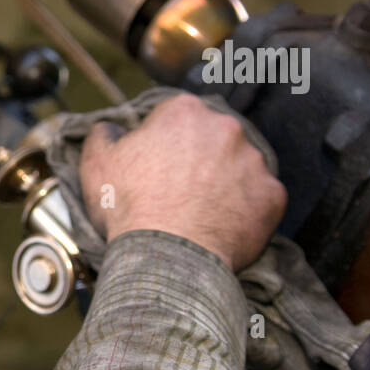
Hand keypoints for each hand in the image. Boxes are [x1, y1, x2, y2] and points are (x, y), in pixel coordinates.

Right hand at [78, 93, 286, 271]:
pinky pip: (259, 197)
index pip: (173, 116)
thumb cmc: (130, 207)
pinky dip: (244, 208)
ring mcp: (253, 161)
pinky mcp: (272, 195)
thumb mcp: (97, 163)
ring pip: (238, 165)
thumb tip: (110, 128)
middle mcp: (225, 128)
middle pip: (210, 137)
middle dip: (197, 157)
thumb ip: (103, 134)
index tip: (152, 165)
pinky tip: (220, 224)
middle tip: (175, 190)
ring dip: (223, 181)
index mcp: (183, 113)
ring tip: (198, 211)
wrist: (167, 257)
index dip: (159, 141)